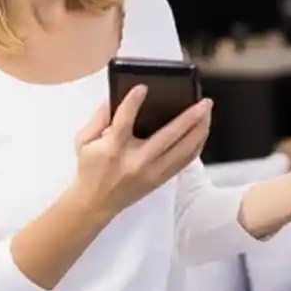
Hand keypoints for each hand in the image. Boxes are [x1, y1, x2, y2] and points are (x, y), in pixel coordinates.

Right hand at [71, 85, 212, 215]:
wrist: (96, 203)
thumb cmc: (91, 168)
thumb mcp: (84, 140)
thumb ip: (99, 117)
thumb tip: (115, 97)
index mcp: (113, 149)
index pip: (124, 122)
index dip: (133, 103)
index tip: (143, 87)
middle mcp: (136, 161)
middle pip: (168, 137)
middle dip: (189, 117)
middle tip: (203, 102)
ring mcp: (152, 172)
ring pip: (184, 150)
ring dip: (199, 130)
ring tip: (207, 112)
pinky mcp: (161, 179)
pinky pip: (185, 161)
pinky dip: (197, 145)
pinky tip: (202, 131)